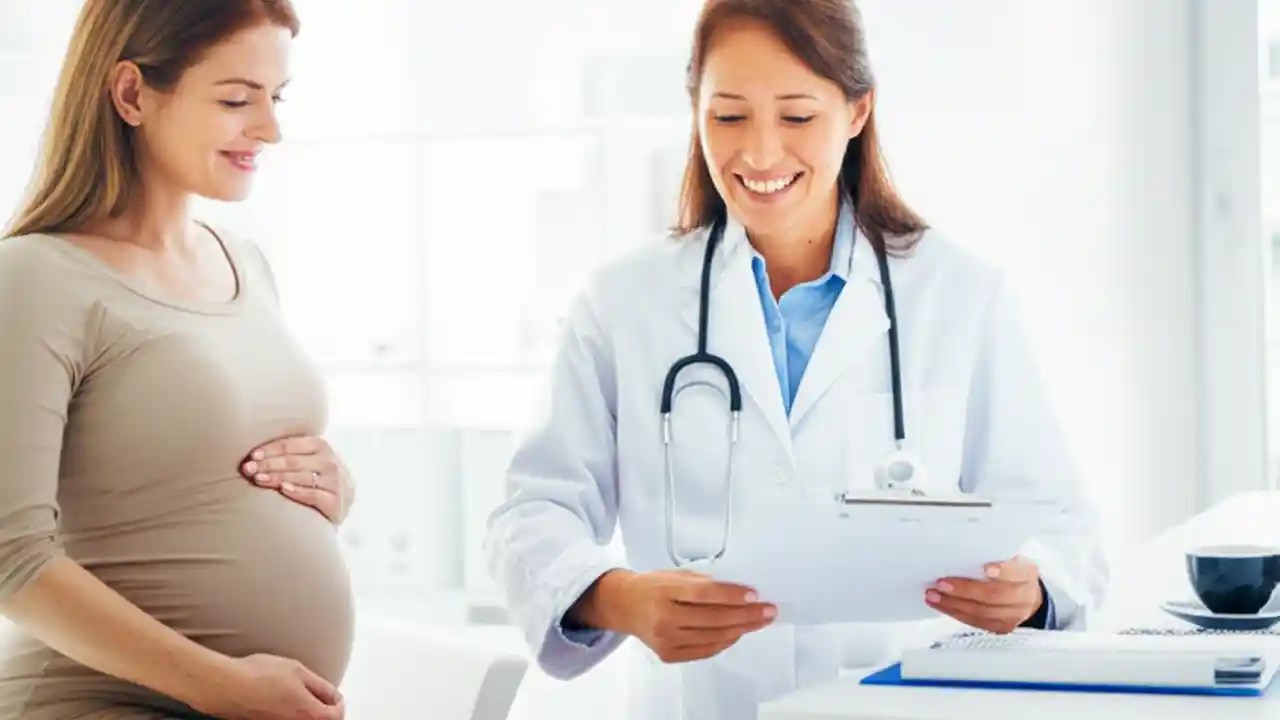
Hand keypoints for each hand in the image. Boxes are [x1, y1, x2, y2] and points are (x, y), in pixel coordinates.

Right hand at [195, 653, 343, 719]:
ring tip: (298, 695)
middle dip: (323, 711)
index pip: (336, 715)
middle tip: (319, 697)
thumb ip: (321, 686)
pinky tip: (282, 701)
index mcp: (310, 714)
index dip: (337, 702)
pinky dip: (290, 714)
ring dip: (307, 712)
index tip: (333, 694)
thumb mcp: (298, 671)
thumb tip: (332, 695)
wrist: (227, 686)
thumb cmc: (259, 676)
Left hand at [241, 436, 353, 524]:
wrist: (341, 502)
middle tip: (248, 469)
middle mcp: (329, 462)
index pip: (291, 445)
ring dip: (276, 477)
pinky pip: (313, 495)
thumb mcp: (310, 460)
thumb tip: (254, 454)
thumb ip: (290, 454)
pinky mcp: (335, 502)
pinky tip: (283, 489)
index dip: (270, 449)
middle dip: (268, 464)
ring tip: (258, 479)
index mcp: (321, 446)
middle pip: (293, 461)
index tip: (252, 456)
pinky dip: (298, 492)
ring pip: (301, 477)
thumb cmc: (317, 478)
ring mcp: (334, 482)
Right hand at [571, 570, 775, 663]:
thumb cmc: (651, 586)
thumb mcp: (674, 575)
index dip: (732, 595)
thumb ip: (703, 582)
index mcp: (665, 591)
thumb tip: (738, 589)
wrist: (623, 605)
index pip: (704, 594)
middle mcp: (664, 617)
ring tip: (759, 621)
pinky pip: (705, 650)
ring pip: (713, 637)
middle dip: (747, 615)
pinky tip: (738, 632)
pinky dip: (725, 641)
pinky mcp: (668, 654)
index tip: (754, 594)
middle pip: (714, 619)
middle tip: (768, 610)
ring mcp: (666, 639)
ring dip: (741, 629)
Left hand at [926, 556, 1043, 633]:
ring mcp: (1014, 615)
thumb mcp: (1009, 557)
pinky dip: (955, 613)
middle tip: (941, 584)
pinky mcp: (1002, 627)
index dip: (1002, 571)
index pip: (1015, 573)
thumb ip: (991, 555)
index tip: (985, 568)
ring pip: (982, 612)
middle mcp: (1024, 597)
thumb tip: (960, 551)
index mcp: (1026, 574)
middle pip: (994, 596)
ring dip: (953, 604)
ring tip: (933, 595)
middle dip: (964, 590)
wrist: (1028, 594)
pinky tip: (941, 605)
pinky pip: (976, 622)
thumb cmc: (1011, 571)